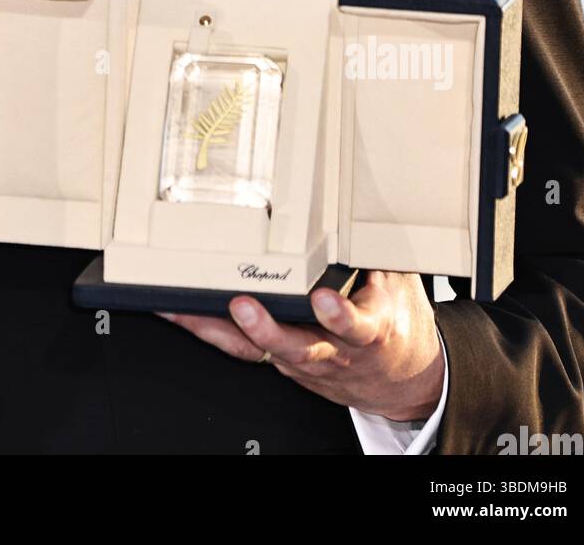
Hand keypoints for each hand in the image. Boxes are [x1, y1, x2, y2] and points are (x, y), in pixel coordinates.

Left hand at [156, 271, 444, 420]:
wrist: (401, 378)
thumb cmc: (394, 320)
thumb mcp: (399, 281)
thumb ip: (375, 250)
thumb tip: (361, 205)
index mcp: (369, 330)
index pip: (357, 326)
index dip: (339, 316)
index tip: (324, 299)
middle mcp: (334, 351)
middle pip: (299, 348)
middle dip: (267, 329)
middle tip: (242, 306)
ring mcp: (305, 362)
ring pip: (260, 352)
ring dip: (222, 332)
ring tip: (188, 310)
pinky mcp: (283, 364)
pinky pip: (243, 350)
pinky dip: (211, 332)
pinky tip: (182, 315)